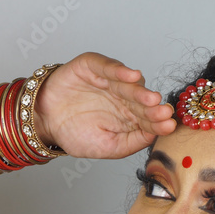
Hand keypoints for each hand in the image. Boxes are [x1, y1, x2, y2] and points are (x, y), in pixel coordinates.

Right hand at [34, 52, 175, 159]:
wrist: (45, 123)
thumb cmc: (75, 135)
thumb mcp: (107, 147)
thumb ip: (131, 142)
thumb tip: (154, 136)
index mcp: (129, 117)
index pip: (149, 119)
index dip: (159, 123)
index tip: (169, 126)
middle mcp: (123, 97)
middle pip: (142, 101)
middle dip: (153, 108)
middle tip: (163, 112)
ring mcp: (109, 81)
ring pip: (128, 84)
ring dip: (140, 91)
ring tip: (151, 99)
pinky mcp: (93, 67)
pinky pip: (107, 66)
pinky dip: (119, 70)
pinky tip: (131, 76)